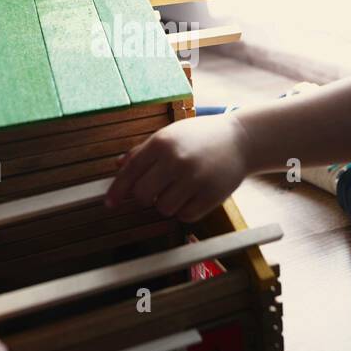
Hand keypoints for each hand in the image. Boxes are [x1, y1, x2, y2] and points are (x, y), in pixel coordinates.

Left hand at [105, 113, 252, 221]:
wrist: (240, 139)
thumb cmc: (199, 136)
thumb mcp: (169, 135)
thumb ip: (143, 151)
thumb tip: (118, 167)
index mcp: (161, 143)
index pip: (130, 173)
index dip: (117, 191)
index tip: (110, 204)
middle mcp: (176, 160)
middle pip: (143, 196)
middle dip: (145, 197)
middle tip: (156, 189)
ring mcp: (195, 179)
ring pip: (164, 209)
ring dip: (166, 204)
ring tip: (178, 189)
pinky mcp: (212, 195)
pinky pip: (186, 216)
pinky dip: (184, 211)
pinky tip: (192, 195)